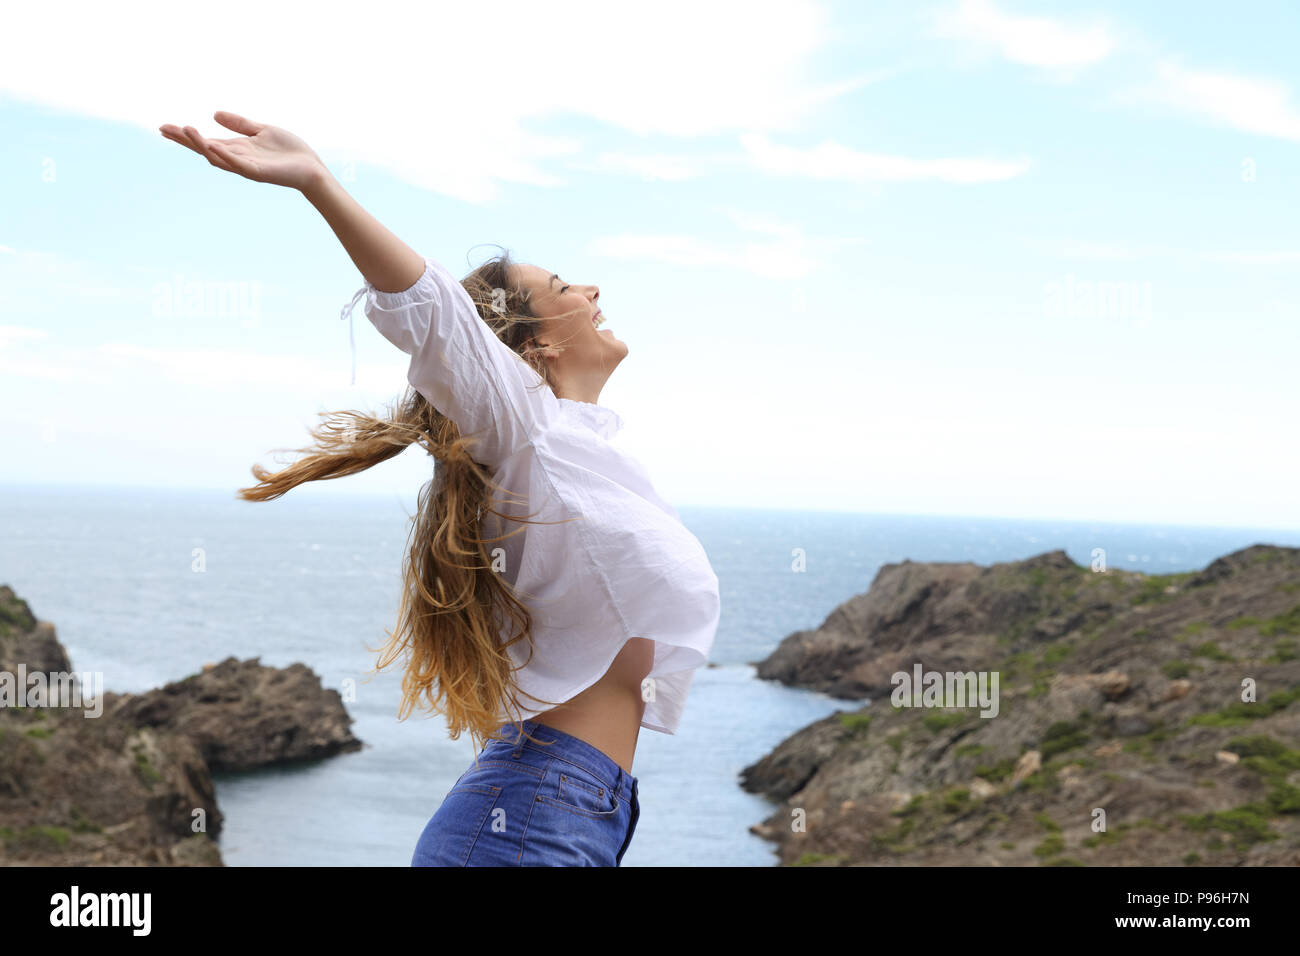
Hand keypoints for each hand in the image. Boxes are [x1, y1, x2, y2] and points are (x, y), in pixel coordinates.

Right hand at [159, 111, 328, 190]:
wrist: (312, 168)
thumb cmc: (290, 152)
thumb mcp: (261, 130)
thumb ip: (240, 124)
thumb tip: (214, 113)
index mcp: (236, 149)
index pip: (205, 141)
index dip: (186, 135)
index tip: (165, 127)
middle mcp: (237, 159)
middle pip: (204, 149)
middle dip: (185, 140)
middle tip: (164, 129)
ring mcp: (246, 167)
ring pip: (217, 157)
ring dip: (200, 144)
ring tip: (185, 129)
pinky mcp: (259, 172)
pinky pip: (238, 165)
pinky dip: (225, 156)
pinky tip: (212, 146)